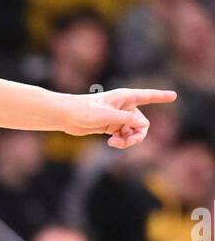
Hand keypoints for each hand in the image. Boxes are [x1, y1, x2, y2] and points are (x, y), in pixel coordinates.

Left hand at [62, 88, 176, 149]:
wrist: (67, 116)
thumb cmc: (84, 111)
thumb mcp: (107, 117)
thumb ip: (126, 121)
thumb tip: (145, 125)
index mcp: (125, 97)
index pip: (147, 96)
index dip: (161, 97)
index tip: (174, 96)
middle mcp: (124, 106)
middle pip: (142, 123)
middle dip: (137, 135)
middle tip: (128, 142)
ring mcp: (118, 117)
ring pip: (133, 132)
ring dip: (128, 141)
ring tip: (115, 144)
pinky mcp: (111, 126)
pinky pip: (124, 136)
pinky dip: (121, 141)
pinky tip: (111, 143)